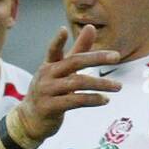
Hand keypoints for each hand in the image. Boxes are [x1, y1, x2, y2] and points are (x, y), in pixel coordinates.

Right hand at [19, 25, 121, 140]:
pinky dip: (92, 99)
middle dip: (96, 58)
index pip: (53, 50)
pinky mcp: (50, 107)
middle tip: (116, 56)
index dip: (58, 41)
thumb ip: (78, 50)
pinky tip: (105, 100)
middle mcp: (46, 76)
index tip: (63, 30)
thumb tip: (91, 27)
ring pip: (77, 83)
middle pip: (73, 63)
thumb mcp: (63, 70)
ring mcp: (46, 91)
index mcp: (49, 65)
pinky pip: (74, 101)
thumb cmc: (50, 91)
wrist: (30, 120)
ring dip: (100, 83)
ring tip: (118, 86)